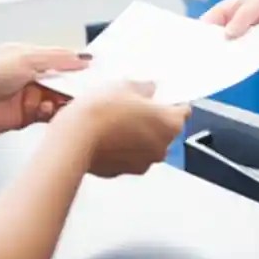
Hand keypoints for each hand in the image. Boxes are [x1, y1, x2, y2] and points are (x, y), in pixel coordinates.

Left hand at [0, 43, 90, 136]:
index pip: (59, 57)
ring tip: (67, 100)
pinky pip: (48, 114)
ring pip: (57, 97)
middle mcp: (28, 75)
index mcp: (27, 55)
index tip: (93, 68)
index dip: (76, 63)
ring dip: (63, 100)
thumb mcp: (27, 58)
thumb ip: (57, 58)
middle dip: (73, 84)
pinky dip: (51, 112)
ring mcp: (28, 95)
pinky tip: (48, 109)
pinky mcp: (27, 115)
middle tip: (86, 88)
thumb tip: (82, 57)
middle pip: (61, 79)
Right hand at [55, 82, 189, 177]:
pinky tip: (106, 134)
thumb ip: (143, 87)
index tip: (162, 96)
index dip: (172, 102)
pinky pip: (127, 157)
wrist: (75, 138)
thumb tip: (148, 89)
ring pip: (145, 145)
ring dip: (136, 134)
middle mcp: (161, 148)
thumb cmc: (101, 112)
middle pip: (164, 130)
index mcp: (169, 124)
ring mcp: (142, 163)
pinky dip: (121, 148)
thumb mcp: (125, 86)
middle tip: (132, 105)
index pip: (183, 111)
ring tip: (114, 119)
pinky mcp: (122, 172)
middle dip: (151, 119)